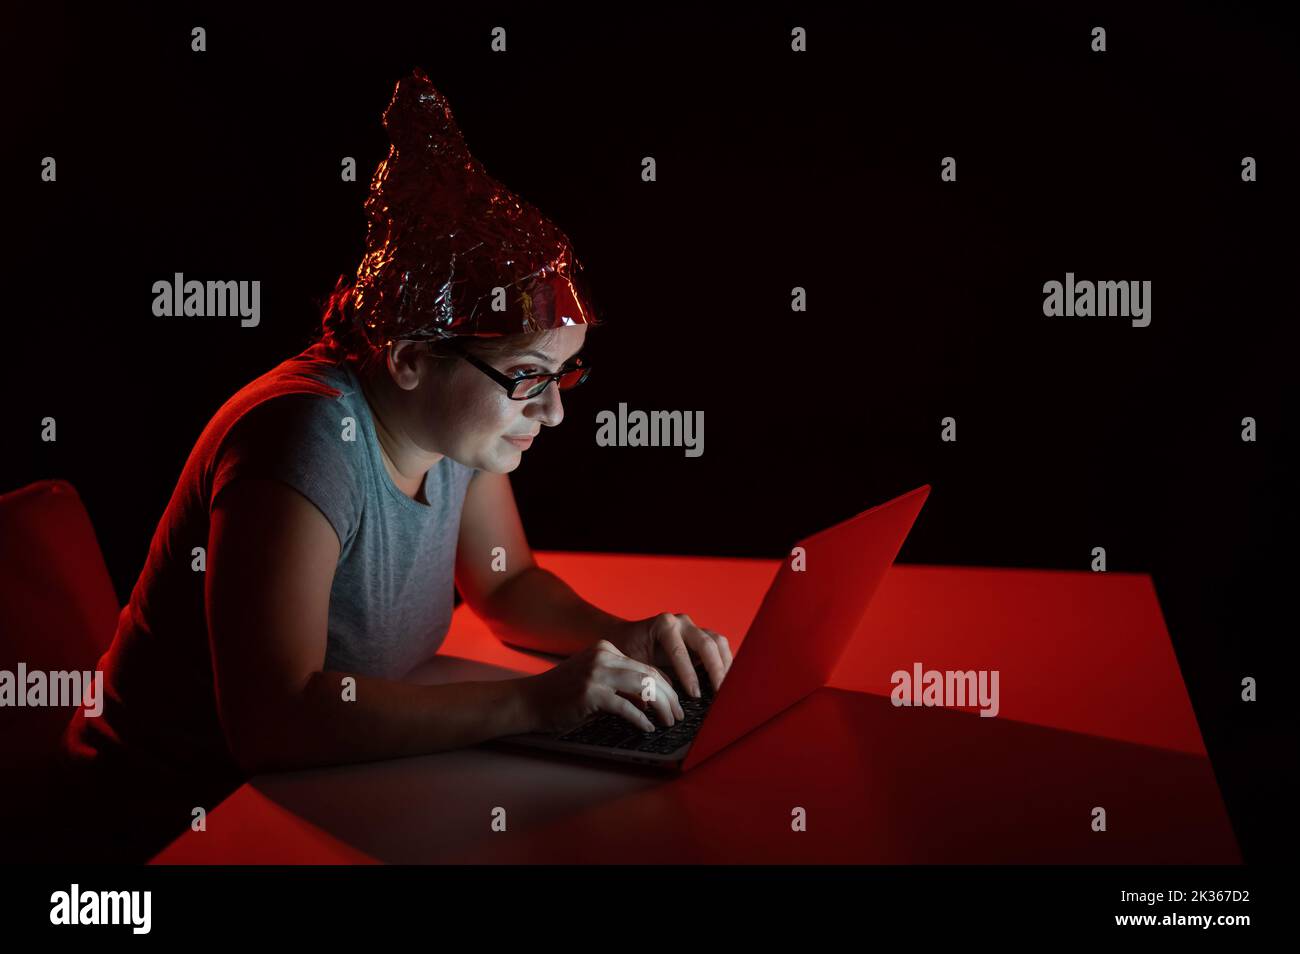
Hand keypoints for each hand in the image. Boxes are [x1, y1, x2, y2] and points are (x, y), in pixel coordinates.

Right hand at [519, 639, 685, 733]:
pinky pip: (627, 707)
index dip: (666, 685)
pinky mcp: (591, 693)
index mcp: (606, 648)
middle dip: (670, 697)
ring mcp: (597, 673)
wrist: (529, 700)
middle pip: (650, 675)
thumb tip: (653, 699)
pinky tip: (647, 728)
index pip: (647, 665)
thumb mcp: (594, 677)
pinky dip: (642, 720)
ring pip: (645, 688)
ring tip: (668, 722)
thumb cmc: (562, 693)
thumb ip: (620, 681)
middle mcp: (603, 655)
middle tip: (679, 715)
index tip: (675, 701)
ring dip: (662, 708)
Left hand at [608, 612, 733, 698]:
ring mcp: (694, 628)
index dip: (689, 674)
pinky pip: (720, 648)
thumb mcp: (634, 664)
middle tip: (719, 693)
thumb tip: (668, 700)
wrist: (627, 636)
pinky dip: (725, 664)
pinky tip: (726, 682)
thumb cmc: (628, 650)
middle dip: (715, 670)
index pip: (680, 651)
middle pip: (707, 643)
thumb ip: (651, 677)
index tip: (695, 695)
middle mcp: (682, 623)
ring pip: (718, 643)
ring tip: (727, 689)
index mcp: (663, 625)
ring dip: (725, 666)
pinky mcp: (702, 637)